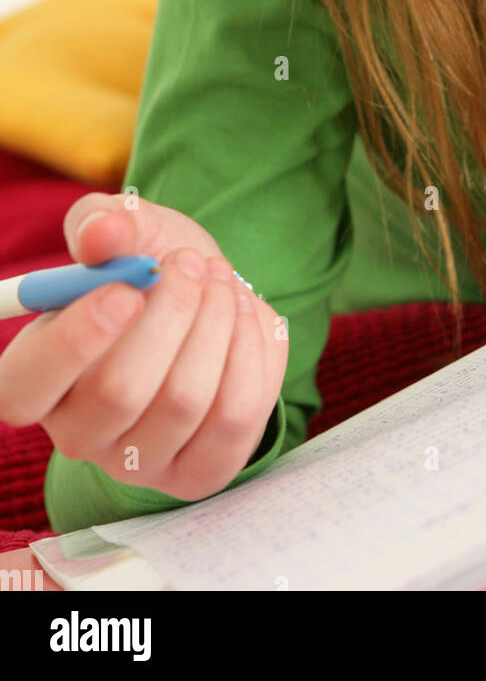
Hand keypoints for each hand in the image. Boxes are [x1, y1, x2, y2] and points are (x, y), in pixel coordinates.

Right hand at [0, 193, 288, 501]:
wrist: (206, 298)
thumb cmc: (149, 266)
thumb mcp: (124, 232)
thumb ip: (103, 223)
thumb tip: (103, 234)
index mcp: (34, 378)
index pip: (24, 390)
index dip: (73, 342)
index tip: (127, 290)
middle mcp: (78, 434)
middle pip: (119, 393)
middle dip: (170, 312)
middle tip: (192, 263)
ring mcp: (139, 463)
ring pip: (185, 402)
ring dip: (216, 323)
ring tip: (220, 281)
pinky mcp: (199, 472)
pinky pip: (235, 421)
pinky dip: (251, 354)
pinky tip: (245, 316)